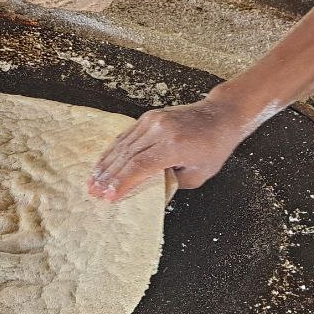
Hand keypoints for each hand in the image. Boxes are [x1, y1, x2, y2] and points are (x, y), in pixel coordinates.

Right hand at [88, 94, 253, 201]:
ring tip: (93, 181)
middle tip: (93, 192)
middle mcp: (160, 130)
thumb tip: (146, 190)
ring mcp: (153, 120)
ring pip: (122, 145)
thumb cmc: (213, 148)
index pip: (140, 166)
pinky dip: (112, 151)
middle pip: (126, 156)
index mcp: (174, 145)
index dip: (121, 183)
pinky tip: (103, 164)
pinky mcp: (148, 117)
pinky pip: (126, 136)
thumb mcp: (198, 175)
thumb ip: (171, 183)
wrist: (220, 116)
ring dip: (105, 164)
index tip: (109, 197)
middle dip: (108, 176)